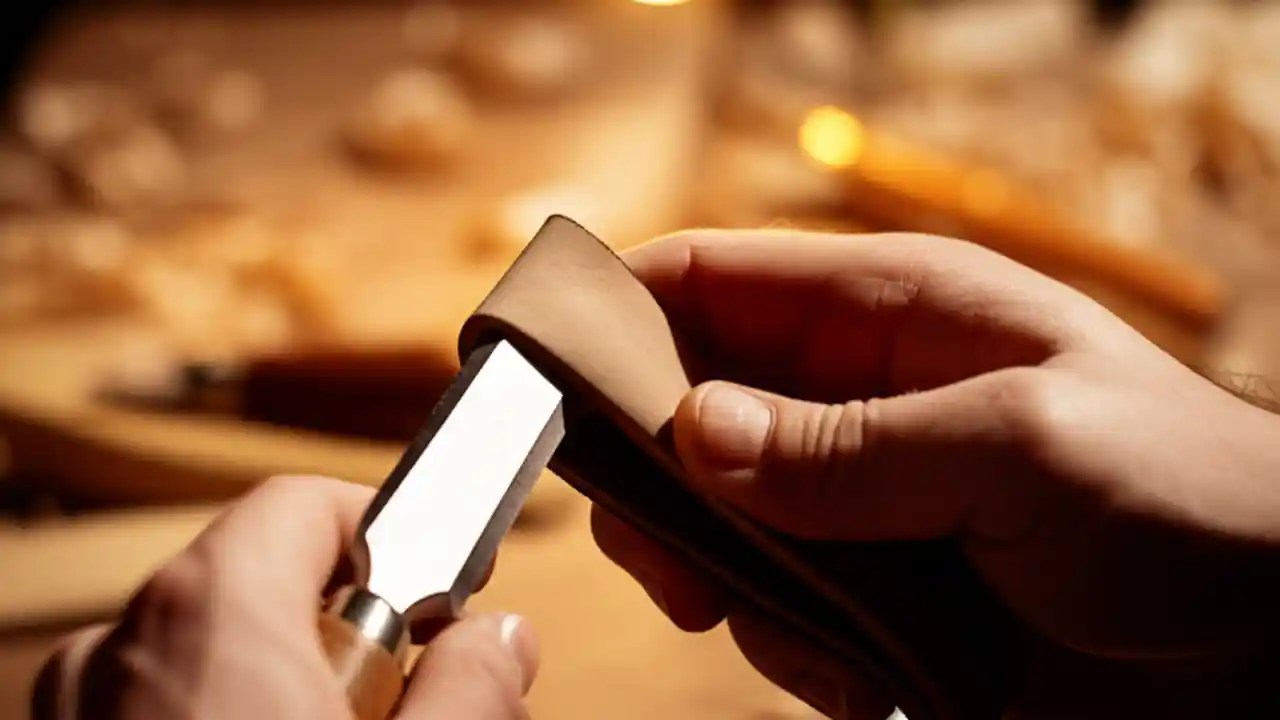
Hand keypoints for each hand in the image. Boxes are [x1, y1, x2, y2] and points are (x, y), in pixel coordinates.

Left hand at [32, 476, 537, 719]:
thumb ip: (472, 689)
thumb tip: (502, 638)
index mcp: (209, 610)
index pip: (308, 505)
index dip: (391, 539)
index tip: (439, 596)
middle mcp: (120, 640)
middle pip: (261, 581)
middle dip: (344, 634)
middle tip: (392, 708)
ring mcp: (73, 705)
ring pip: (204, 653)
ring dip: (276, 684)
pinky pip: (148, 704)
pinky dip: (206, 716)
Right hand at [592, 230, 1279, 718]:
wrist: (1275, 647)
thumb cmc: (1192, 502)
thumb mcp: (1022, 446)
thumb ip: (849, 445)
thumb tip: (697, 435)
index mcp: (894, 313)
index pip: (711, 280)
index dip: (615, 312)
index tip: (537, 374)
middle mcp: (860, 396)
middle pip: (686, 408)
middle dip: (657, 481)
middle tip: (666, 555)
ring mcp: (860, 497)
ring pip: (719, 522)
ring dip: (733, 582)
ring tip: (806, 629)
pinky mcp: (874, 588)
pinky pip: (775, 608)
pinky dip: (794, 646)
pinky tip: (870, 671)